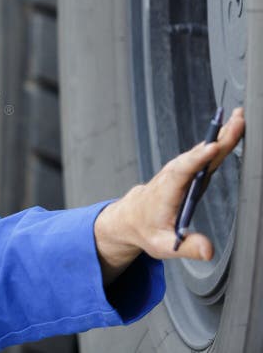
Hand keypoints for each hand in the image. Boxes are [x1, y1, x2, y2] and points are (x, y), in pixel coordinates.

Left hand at [94, 107, 244, 284]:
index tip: (213, 147)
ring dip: (220, 134)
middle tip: (236, 121)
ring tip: (239, 118)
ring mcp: (180, 171)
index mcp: (166, 191)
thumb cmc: (145, 230)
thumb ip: (187, 247)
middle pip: (197, 155)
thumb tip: (208, 250)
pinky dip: (218, 140)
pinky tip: (232, 129)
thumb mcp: (163, 245)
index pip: (182, 171)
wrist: (130, 218)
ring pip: (202, 150)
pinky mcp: (186, 170)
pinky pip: (204, 153)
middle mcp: (173, 176)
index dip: (198, 159)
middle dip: (216, 137)